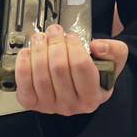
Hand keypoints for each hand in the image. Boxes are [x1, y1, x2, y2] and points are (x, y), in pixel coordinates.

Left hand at [14, 24, 128, 115]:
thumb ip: (113, 50)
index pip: (81, 66)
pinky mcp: (32, 102)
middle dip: (54, 43)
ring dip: (38, 49)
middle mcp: (72, 105)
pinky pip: (23, 82)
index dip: (74, 46)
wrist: (77, 87)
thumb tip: (97, 47)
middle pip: (59, 68)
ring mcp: (50, 105)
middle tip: (54, 31)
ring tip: (41, 37)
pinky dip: (23, 63)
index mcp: (93, 96)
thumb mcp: (113, 61)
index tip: (71, 36)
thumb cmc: (94, 74)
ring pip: (40, 74)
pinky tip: (28, 52)